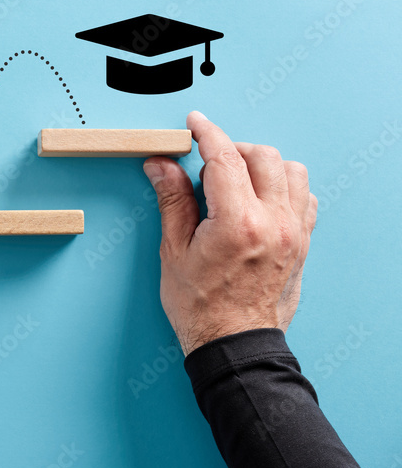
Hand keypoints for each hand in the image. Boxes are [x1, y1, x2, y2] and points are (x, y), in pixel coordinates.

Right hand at [142, 111, 317, 355]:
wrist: (234, 344)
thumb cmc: (200, 307)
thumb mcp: (174, 252)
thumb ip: (173, 201)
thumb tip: (162, 165)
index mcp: (237, 223)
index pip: (224, 158)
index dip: (207, 133)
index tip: (195, 123)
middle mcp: (274, 222)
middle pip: (262, 156)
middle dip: (233, 149)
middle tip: (207, 164)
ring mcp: (294, 232)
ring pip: (291, 170)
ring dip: (262, 165)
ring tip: (236, 181)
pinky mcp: (303, 242)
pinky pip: (304, 196)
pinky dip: (283, 187)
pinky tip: (259, 200)